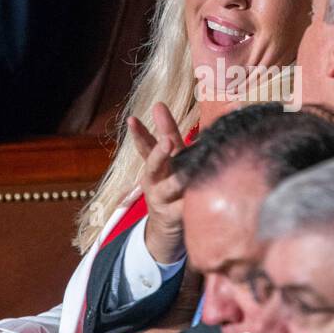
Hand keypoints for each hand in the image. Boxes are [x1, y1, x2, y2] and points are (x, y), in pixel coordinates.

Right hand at [129, 102, 186, 264]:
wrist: (165, 230)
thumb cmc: (173, 186)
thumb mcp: (172, 159)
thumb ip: (169, 133)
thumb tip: (169, 102)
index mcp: (155, 165)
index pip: (146, 145)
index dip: (139, 133)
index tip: (132, 119)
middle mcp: (154, 180)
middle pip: (154, 164)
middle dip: (160, 152)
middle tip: (167, 142)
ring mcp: (162, 200)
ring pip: (171, 187)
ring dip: (179, 179)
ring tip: (187, 174)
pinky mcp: (173, 217)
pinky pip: (185, 208)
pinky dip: (192, 203)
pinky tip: (201, 197)